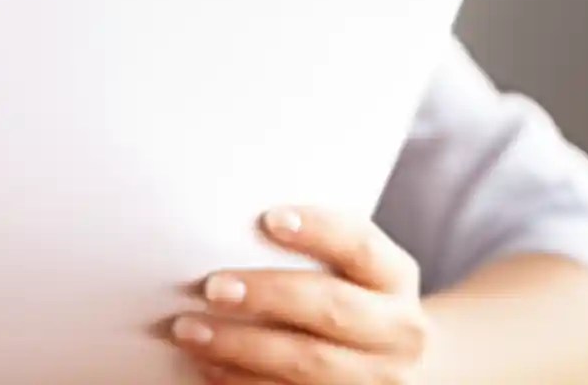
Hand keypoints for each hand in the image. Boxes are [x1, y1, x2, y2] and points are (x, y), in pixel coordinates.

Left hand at [172, 207, 431, 383]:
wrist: (389, 361)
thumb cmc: (345, 295)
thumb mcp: (346, 267)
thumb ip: (307, 248)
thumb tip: (224, 225)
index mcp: (393, 276)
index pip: (361, 246)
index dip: (319, 231)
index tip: (269, 218)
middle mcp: (398, 329)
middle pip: (332, 308)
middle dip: (268, 295)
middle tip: (211, 287)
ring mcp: (379, 378)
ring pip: (310, 365)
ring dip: (241, 348)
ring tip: (189, 330)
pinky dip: (244, 382)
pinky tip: (207, 367)